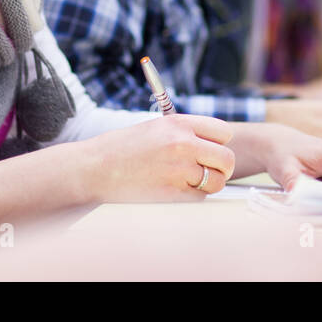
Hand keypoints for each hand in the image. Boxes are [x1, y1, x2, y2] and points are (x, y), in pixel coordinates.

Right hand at [80, 115, 235, 202]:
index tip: (212, 150)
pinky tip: (174, 190)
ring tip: (190, 182)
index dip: (220, 143)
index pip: (223, 132)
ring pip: (216, 182)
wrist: (95, 168)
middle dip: (221, 167)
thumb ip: (184, 133)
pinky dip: (192, 196)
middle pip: (227, 159)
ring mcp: (179, 170)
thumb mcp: (155, 128)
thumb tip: (209, 145)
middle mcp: (183, 144)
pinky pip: (199, 198)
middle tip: (210, 171)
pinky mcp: (172, 193)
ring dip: (208, 184)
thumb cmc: (121, 148)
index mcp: (179, 123)